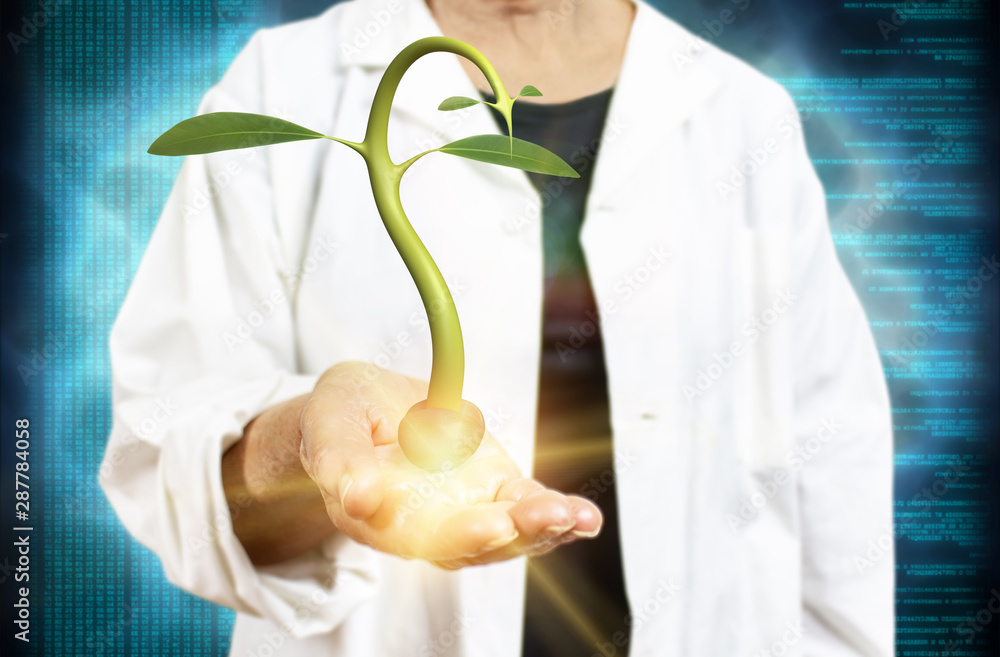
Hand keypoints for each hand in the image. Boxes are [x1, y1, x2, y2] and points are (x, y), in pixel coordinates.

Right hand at [298, 361, 601, 568]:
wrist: (366, 407)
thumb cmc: (342, 416)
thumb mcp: (328, 420)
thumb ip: (338, 457)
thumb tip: (359, 496)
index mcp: (377, 515)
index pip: (413, 537)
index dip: (452, 534)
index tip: (488, 525)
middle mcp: (423, 525)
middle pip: (468, 544)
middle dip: (508, 534)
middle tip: (540, 518)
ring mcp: (462, 508)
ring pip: (505, 532)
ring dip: (541, 529)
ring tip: (574, 517)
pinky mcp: (493, 488)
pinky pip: (526, 506)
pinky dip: (557, 515)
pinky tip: (585, 517)